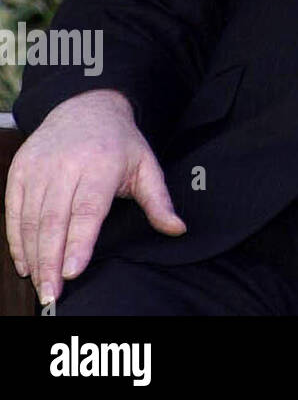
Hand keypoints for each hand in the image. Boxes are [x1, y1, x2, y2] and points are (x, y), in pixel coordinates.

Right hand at [5, 89, 185, 305]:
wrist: (87, 106)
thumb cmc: (120, 142)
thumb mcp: (146, 165)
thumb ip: (159, 200)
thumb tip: (178, 229)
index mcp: (101, 164)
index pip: (87, 209)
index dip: (78, 242)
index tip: (72, 272)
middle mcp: (66, 165)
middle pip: (54, 220)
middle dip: (50, 260)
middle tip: (51, 293)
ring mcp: (39, 167)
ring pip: (31, 219)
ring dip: (33, 256)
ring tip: (40, 285)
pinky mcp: (20, 170)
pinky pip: (13, 211)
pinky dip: (16, 240)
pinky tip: (25, 263)